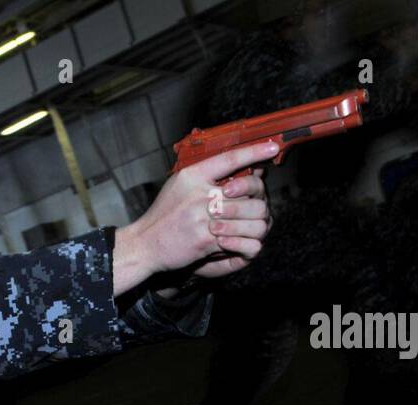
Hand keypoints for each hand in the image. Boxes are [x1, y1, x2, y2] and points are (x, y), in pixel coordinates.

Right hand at [112, 140, 277, 295]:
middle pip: (248, 191)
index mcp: (192, 176)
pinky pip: (240, 240)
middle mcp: (199, 194)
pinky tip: (241, 243)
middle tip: (259, 208)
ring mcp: (203, 217)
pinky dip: (244, 244)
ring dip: (255, 225)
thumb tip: (242, 170)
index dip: (253, 151)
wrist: (145, 243)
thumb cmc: (163, 215)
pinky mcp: (206, 240)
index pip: (229, 158)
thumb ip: (207, 175)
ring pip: (248, 216)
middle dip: (258, 201)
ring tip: (251, 228)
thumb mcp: (180, 185)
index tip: (272, 147)